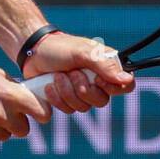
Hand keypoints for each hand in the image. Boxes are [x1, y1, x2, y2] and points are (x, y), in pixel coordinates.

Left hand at [20, 31, 134, 113]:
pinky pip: (68, 110)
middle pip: (102, 101)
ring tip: (57, 76)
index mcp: (106, 67)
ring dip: (67, 92)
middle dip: (82, 89)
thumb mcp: (82, 52)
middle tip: (71, 73)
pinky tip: (50, 86)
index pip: (125, 86)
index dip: (112, 88)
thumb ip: (105, 66)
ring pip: (83, 108)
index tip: (97, 79)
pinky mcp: (66, 100)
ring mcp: (81, 92)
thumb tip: (127, 80)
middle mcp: (97, 81)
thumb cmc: (59, 48)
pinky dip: (57, 99)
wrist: (32, 53)